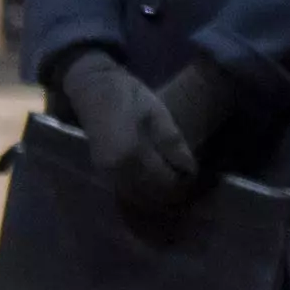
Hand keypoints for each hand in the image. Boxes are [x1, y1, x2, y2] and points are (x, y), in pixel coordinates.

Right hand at [56, 50, 201, 220]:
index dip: (186, 183)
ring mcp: (107, 174)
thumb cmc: (127, 95)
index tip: (198, 175)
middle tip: (191, 184)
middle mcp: (117, 170)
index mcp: (132, 153)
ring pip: (140, 199)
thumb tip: (189, 170)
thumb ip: (172, 143)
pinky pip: (128, 193)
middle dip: (174, 194)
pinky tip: (156, 186)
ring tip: (175, 186)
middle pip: (153, 196)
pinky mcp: (103, 173)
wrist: (91, 90)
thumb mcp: (157, 113)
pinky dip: (145, 195)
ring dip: (159, 198)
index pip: (167, 182)